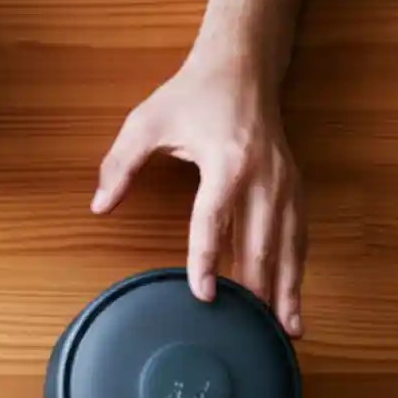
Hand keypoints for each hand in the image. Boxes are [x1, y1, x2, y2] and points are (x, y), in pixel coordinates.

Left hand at [93, 55, 305, 337]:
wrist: (243, 67)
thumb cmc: (191, 95)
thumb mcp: (145, 122)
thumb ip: (119, 165)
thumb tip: (99, 207)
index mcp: (227, 162)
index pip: (213, 221)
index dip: (207, 260)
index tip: (204, 294)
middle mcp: (264, 176)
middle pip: (259, 242)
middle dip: (256, 288)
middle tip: (248, 330)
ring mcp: (285, 182)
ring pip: (289, 244)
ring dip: (286, 287)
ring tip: (283, 330)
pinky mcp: (294, 185)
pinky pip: (299, 233)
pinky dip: (297, 267)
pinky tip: (291, 296)